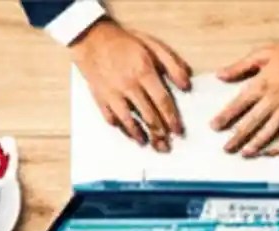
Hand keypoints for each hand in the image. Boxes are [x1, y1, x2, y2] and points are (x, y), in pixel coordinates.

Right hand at [69, 19, 190, 152]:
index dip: (172, 118)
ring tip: (148, 143)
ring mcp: (112, 93)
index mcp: (144, 71)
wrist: (92, 38)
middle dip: (159, 133)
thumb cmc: (125, 41)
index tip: (178, 131)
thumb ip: (172, 64)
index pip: (162, 101)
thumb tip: (187, 84)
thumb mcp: (153, 45)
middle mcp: (128, 85)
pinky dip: (121, 127)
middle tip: (166, 144)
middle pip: (148, 115)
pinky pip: (111, 118)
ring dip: (140, 134)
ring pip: (129, 121)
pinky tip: (128, 133)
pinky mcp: (100, 97)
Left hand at [213, 38, 278, 157]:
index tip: (214, 126)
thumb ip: (240, 66)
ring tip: (244, 153)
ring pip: (268, 132)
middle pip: (251, 123)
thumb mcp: (264, 53)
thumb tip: (220, 75)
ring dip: (255, 145)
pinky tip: (271, 152)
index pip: (238, 104)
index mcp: (262, 84)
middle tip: (226, 148)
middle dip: (236, 137)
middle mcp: (274, 99)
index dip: (225, 117)